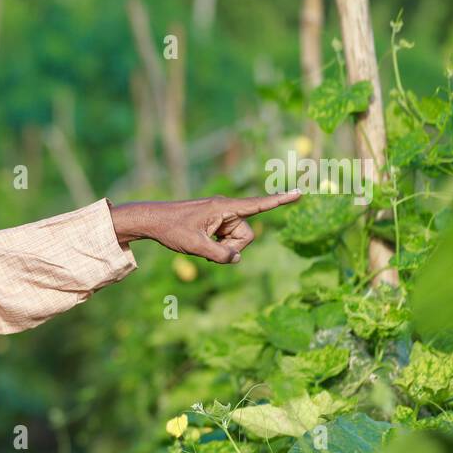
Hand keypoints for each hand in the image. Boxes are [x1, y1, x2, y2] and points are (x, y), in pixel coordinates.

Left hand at [108, 192, 299, 263]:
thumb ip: (219, 255)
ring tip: (202, 246)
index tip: (300, 193)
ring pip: (236, 240)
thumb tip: (236, 259)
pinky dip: (217, 246)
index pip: (258, 205)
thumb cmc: (172, 230)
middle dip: (233, 247)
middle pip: (246, 235)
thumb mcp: (196, 246)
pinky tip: (201, 245)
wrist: (152, 221)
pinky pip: (226, 240)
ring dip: (223, 248)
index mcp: (224, 208)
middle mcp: (226, 209)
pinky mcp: (215, 223)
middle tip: (210, 250)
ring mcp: (221, 216)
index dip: (279, 201)